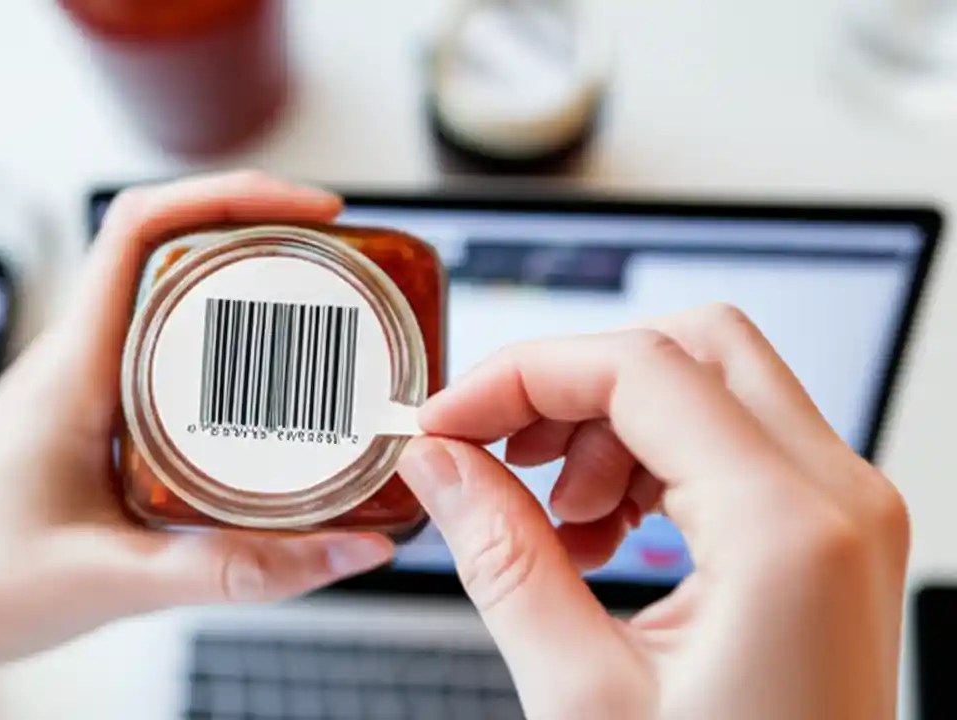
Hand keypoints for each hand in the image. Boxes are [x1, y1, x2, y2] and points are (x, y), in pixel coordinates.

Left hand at [0, 172, 394, 719]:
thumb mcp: (114, 580)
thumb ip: (234, 570)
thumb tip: (348, 550)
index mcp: (70, 369)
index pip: (140, 229)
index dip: (233, 195)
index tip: (314, 213)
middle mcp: (74, 360)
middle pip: (172, 252)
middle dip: (263, 241)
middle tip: (341, 271)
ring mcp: (80, 386)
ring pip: (171, 305)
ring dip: (245, 296)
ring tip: (324, 320)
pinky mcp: (89, 420)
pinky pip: (165, 358)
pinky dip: (225, 356)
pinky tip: (266, 400)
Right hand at [397, 305, 909, 719]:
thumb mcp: (580, 694)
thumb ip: (501, 554)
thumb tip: (439, 464)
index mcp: (788, 528)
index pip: (640, 369)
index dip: (521, 377)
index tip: (446, 421)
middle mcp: (836, 501)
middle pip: (690, 349)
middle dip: (573, 385)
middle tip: (494, 447)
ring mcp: (843, 519)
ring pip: (710, 390)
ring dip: (608, 431)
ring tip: (551, 519)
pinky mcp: (826, 542)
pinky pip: (729, 448)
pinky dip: (647, 466)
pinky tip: (594, 537)